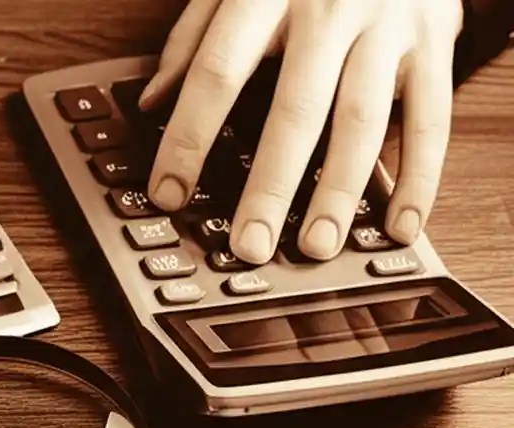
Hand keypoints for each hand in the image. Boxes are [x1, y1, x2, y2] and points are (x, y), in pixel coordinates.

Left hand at [142, 0, 463, 263]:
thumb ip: (193, 38)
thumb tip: (152, 101)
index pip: (218, 72)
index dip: (189, 136)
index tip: (169, 191)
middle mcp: (329, 7)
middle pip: (295, 109)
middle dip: (270, 186)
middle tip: (251, 245)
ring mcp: (387, 25)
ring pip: (362, 120)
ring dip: (338, 192)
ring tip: (315, 246)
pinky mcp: (433, 41)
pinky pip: (430, 117)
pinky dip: (419, 176)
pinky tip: (399, 223)